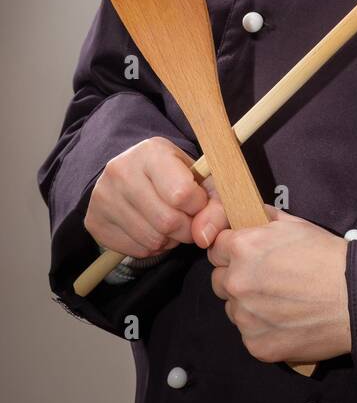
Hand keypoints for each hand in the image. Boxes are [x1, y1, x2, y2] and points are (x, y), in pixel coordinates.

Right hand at [84, 137, 210, 257]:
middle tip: (187, 220)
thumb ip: (215, 203)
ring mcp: (103, 197)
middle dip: (186, 229)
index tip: (197, 201)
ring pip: (152, 240)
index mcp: (151, 152)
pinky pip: (135, 250)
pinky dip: (151, 248)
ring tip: (170, 223)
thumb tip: (205, 236)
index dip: (198, 206)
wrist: (130, 174)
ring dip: (170, 240)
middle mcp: (121, 170)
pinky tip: (152, 230)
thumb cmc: (172, 174)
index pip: (182, 193)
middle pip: (168, 221)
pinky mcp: (94, 221)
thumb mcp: (199, 177)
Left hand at [204, 203, 351, 364]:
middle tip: (268, 279)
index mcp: (242, 248)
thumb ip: (263, 219)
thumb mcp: (294, 224)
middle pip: (219, 280)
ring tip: (282, 302)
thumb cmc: (328, 257)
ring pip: (234, 309)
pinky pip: (249, 334)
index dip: (233, 250)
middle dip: (238, 278)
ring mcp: (245, 317)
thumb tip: (247, 216)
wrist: (354, 297)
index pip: (216, 248)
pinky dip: (263, 329)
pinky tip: (287, 321)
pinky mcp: (256, 345)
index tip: (249, 256)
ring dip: (249, 305)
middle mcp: (236, 283)